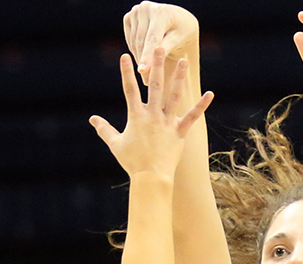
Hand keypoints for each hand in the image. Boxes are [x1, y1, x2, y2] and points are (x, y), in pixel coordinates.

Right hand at [90, 51, 212, 179]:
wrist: (151, 178)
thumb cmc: (132, 162)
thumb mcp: (115, 144)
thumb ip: (104, 129)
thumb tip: (92, 118)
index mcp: (136, 116)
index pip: (129, 90)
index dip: (126, 72)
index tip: (124, 56)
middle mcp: (152, 116)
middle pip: (154, 85)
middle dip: (155, 65)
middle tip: (158, 47)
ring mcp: (167, 123)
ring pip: (173, 96)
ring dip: (178, 77)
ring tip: (182, 60)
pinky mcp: (179, 132)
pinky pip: (192, 117)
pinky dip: (201, 106)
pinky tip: (210, 94)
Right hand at [123, 3, 198, 73]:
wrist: (178, 19)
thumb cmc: (183, 30)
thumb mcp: (179, 39)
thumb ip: (167, 48)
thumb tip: (153, 63)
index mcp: (161, 12)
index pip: (152, 39)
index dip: (147, 56)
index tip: (142, 71)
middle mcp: (146, 8)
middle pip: (141, 41)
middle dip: (144, 61)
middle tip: (147, 82)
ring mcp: (135, 11)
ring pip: (134, 41)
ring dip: (139, 58)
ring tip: (146, 76)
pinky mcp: (129, 17)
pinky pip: (130, 39)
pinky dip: (136, 51)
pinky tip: (143, 60)